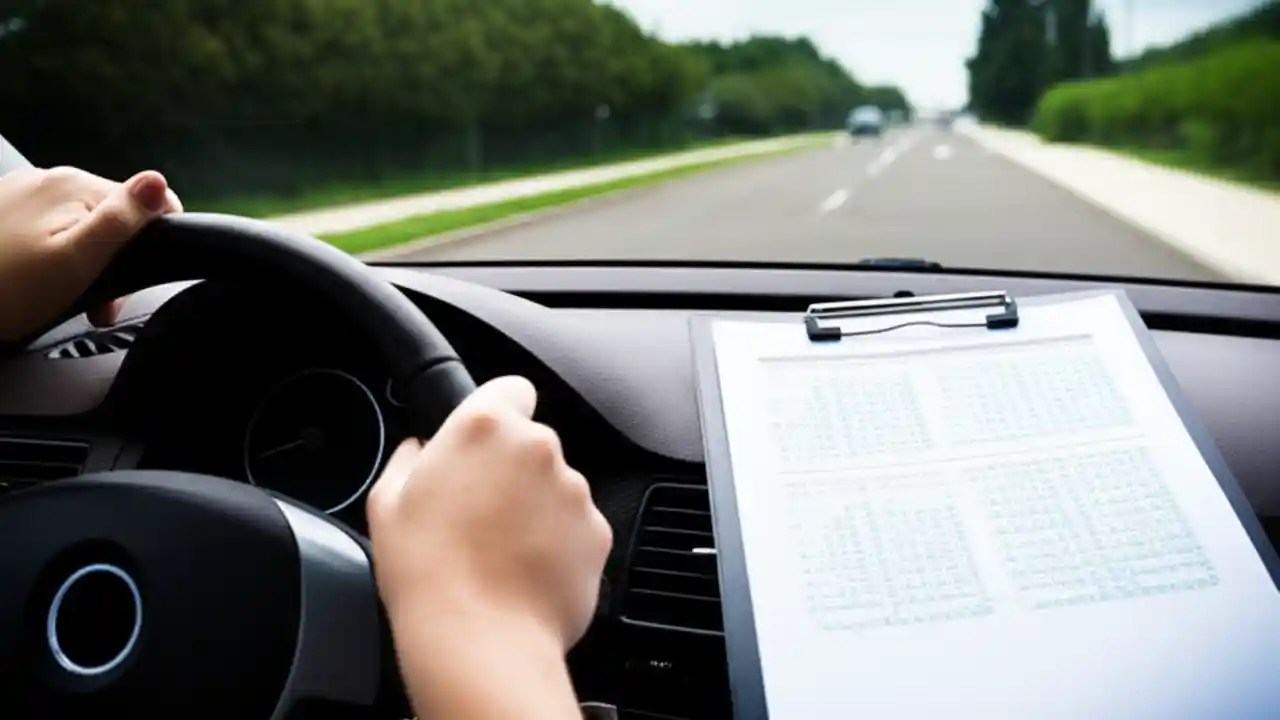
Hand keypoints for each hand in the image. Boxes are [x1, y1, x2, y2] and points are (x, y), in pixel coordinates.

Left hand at [0, 167, 182, 342]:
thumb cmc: (6, 291)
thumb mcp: (75, 262)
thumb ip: (121, 221)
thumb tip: (159, 182)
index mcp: (73, 186)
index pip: (146, 203)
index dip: (151, 244)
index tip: (132, 283)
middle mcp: (49, 180)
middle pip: (113, 215)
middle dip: (115, 259)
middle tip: (96, 304)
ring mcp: (24, 194)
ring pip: (83, 224)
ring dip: (87, 262)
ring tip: (65, 296)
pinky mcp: (6, 212)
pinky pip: (53, 229)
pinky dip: (58, 256)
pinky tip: (41, 282)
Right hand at [367, 375, 611, 717]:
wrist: (479, 639)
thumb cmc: (427, 573)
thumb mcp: (388, 503)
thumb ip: (409, 459)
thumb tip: (419, 450)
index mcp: (486, 426)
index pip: (511, 388)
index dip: (498, 413)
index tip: (484, 441)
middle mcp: (539, 448)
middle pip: (532, 443)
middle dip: (512, 468)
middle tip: (479, 510)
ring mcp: (574, 491)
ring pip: (556, 486)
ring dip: (536, 507)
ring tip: (499, 550)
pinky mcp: (597, 532)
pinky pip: (576, 526)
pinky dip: (558, 542)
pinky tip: (524, 571)